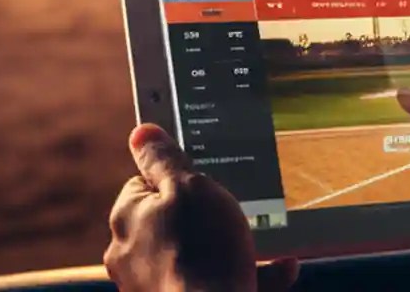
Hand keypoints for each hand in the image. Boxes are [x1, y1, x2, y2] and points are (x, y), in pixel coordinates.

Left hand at [104, 124, 299, 291]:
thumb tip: (140, 132)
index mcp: (128, 217)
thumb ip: (164, 160)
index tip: (201, 183)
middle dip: (203, 217)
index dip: (177, 179)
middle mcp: (131, 254)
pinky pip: (212, 283)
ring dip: (227, 248)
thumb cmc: (202, 250)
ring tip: (260, 243)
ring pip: (194, 255)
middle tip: (231, 214)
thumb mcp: (189, 187)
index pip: (145, 183)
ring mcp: (151, 284)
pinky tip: (280, 270)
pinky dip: (242, 276)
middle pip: (170, 220)